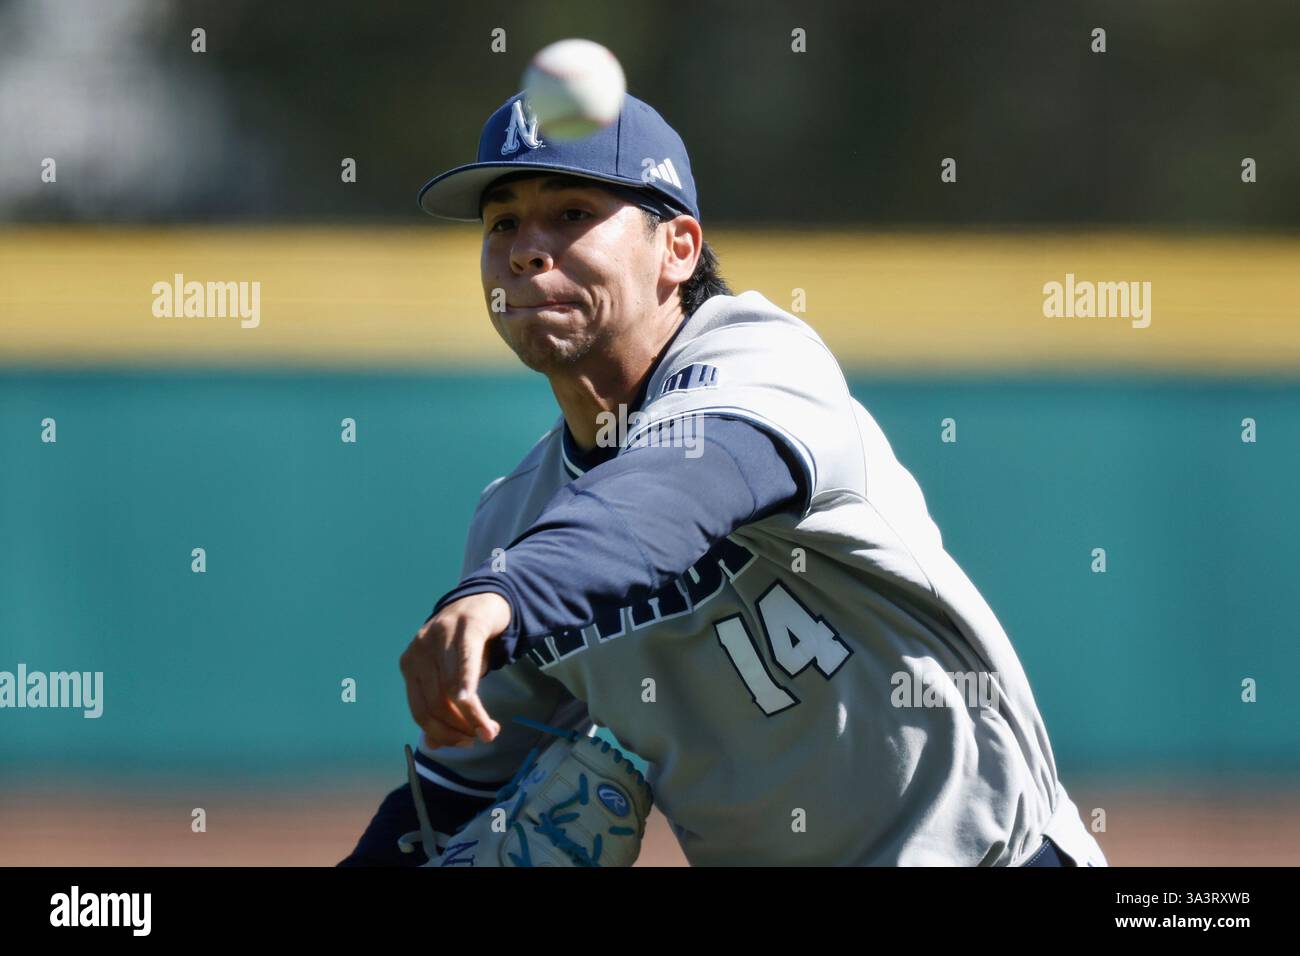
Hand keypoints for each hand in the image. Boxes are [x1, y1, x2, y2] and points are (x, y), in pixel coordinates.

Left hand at [400, 592, 509, 749]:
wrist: (481, 601)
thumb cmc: (463, 645)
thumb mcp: (447, 675)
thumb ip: (439, 706)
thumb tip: (433, 745)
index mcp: (410, 665)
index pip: (420, 711)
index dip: (442, 733)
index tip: (465, 744)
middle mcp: (419, 650)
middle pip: (435, 703)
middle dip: (460, 728)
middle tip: (483, 738)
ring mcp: (440, 636)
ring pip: (451, 688)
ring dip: (472, 716)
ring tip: (490, 730)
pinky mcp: (466, 626)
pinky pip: (465, 662)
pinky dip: (466, 685)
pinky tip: (472, 703)